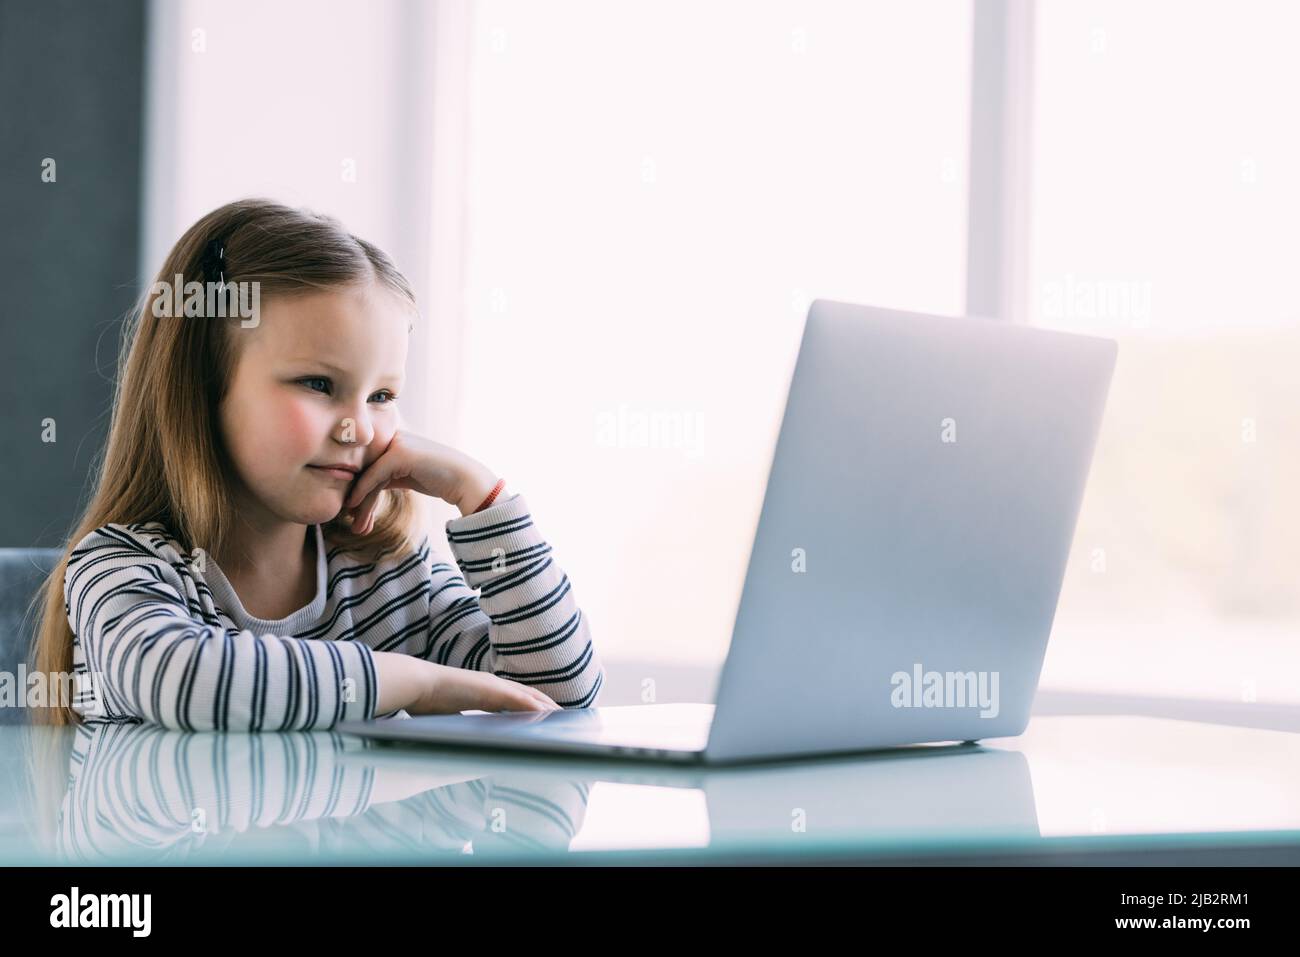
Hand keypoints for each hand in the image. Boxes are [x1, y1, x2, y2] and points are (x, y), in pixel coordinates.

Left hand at [342, 430, 498, 533]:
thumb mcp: (408, 476)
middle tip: (352, 523)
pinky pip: (374, 476)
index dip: (359, 489)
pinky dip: (363, 493)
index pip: (368, 465)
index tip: (353, 513)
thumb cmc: (441, 480)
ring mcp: (397, 443)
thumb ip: (387, 476)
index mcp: (395, 438)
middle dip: (358, 499)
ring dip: (361, 503)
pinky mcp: (400, 453)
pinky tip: (354, 508)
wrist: (467, 481)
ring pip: (368, 475)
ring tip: (357, 527)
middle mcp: (394, 436)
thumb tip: (361, 492)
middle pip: (366, 470)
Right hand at [412, 662, 561, 714]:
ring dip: (547, 707)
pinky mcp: (491, 690)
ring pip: (529, 697)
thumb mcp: (450, 719)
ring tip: (564, 718)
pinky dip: (536, 706)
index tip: (545, 717)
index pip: (516, 700)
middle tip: (564, 718)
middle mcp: (493, 686)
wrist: (415, 684)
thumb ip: (462, 727)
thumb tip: (464, 742)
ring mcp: (493, 686)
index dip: (532, 707)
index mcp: (485, 692)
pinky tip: (548, 714)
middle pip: (528, 696)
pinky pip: (520, 699)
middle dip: (547, 706)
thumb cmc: (426, 701)